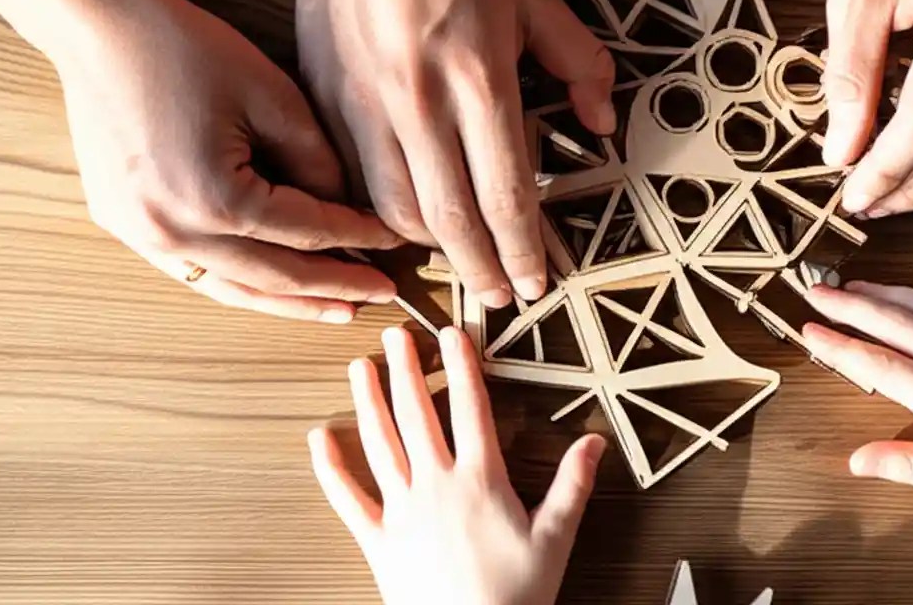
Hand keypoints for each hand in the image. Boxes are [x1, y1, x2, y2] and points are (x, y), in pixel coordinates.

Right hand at [56, 0, 400, 322]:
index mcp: (217, 199)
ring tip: (339, 309)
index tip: (396, 243)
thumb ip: (318, 162)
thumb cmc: (186, 49)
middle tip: (381, 295)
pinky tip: (276, 288)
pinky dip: (243, 283)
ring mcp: (142, 236)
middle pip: (275, 277)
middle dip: (335, 287)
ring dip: (289, 302)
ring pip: (233, 289)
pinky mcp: (124, 227)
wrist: (98, 29)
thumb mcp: (273, 96)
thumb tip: (347, 209)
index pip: (309, 233)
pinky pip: (197, 271)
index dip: (359, 239)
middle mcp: (174, 232)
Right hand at [295, 0, 614, 308]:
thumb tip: (601, 121)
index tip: (536, 283)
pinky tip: (403, 218)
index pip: (505, 195)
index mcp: (477, 79)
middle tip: (498, 299)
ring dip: (431, 249)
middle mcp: (418, 104)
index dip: (524, 251)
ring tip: (458, 262)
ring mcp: (366, 105)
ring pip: (394, 210)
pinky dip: (380, 211)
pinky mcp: (328, 99)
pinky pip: (354, 178)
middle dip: (480, 270)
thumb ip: (578, 62)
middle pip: (451, 220)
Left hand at [308, 327, 606, 604]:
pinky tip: (318, 438)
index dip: (462, 366)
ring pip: (381, 443)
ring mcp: (402, 511)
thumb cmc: (515, 596)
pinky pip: (348, 499)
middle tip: (395, 334)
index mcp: (480, 480)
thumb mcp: (556, 538)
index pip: (470, 408)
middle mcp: (436, 486)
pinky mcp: (378, 540)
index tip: (453, 333)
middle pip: (418, 414)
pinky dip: (331, 468)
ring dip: (368, 401)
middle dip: (406, 370)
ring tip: (359, 367)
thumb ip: (573, 485)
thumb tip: (594, 442)